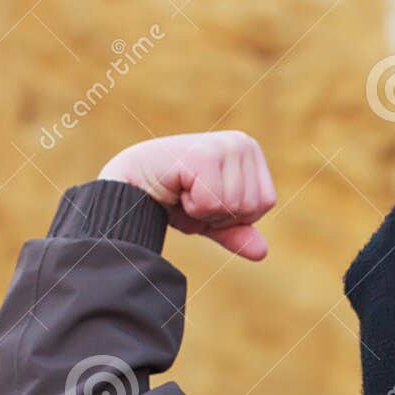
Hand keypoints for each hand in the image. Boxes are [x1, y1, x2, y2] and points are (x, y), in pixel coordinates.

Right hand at [98, 131, 276, 259]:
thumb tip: (262, 252)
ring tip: (184, 190)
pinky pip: (214, 203)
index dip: (235, 214)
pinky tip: (178, 187)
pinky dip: (194, 207)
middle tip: (192, 195)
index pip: (265, 202)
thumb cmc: (172, 200)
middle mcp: (242, 142)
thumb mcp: (211, 220)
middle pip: (253, 206)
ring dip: (205, 210)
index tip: (207, 198)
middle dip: (220, 214)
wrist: (129, 187)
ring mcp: (225, 145)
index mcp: (249, 151)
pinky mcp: (205, 155)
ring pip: (234, 206)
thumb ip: (237, 232)